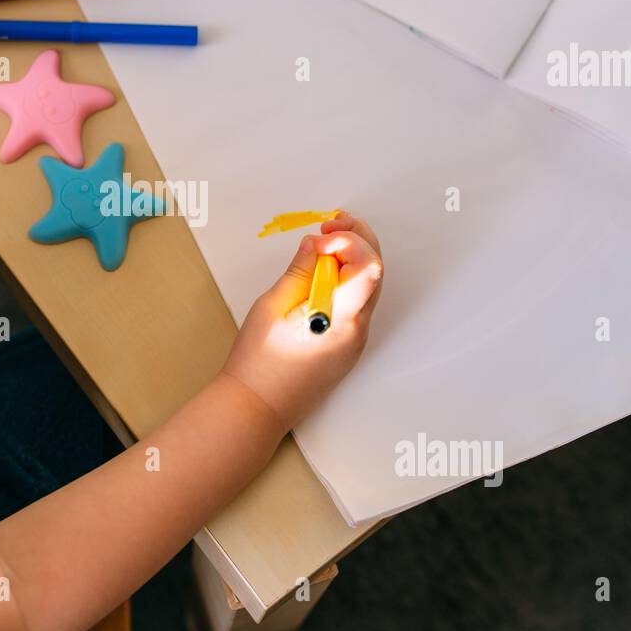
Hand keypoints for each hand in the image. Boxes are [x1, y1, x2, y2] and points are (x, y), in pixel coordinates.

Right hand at [221, 212, 382, 430]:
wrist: (256, 408)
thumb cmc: (258, 361)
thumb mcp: (272, 306)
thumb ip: (300, 272)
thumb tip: (316, 244)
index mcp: (342, 319)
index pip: (368, 266)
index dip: (349, 240)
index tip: (319, 236)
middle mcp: (358, 330)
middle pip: (375, 272)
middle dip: (357, 239)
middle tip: (330, 222)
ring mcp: (355, 340)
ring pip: (367, 286)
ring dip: (351, 258)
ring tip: (323, 243)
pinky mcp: (346, 346)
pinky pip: (356, 303)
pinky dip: (345, 280)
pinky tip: (322, 272)